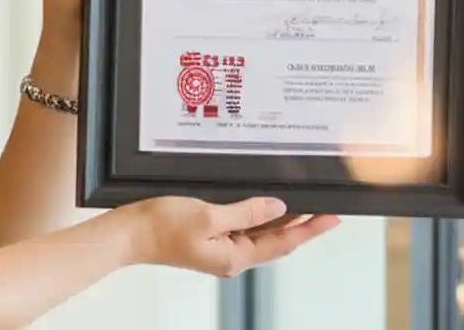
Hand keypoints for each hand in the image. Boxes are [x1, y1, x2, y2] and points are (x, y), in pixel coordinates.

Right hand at [124, 196, 340, 276]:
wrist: (131, 234)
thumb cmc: (161, 227)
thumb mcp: (209, 215)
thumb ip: (246, 212)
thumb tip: (277, 208)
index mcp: (234, 257)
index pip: (284, 242)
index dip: (310, 229)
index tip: (332, 218)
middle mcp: (232, 257)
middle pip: (277, 241)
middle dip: (303, 226)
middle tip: (327, 210)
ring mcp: (221, 250)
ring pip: (262, 235)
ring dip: (283, 221)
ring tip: (305, 205)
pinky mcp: (211, 240)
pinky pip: (245, 229)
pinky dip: (260, 217)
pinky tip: (267, 205)